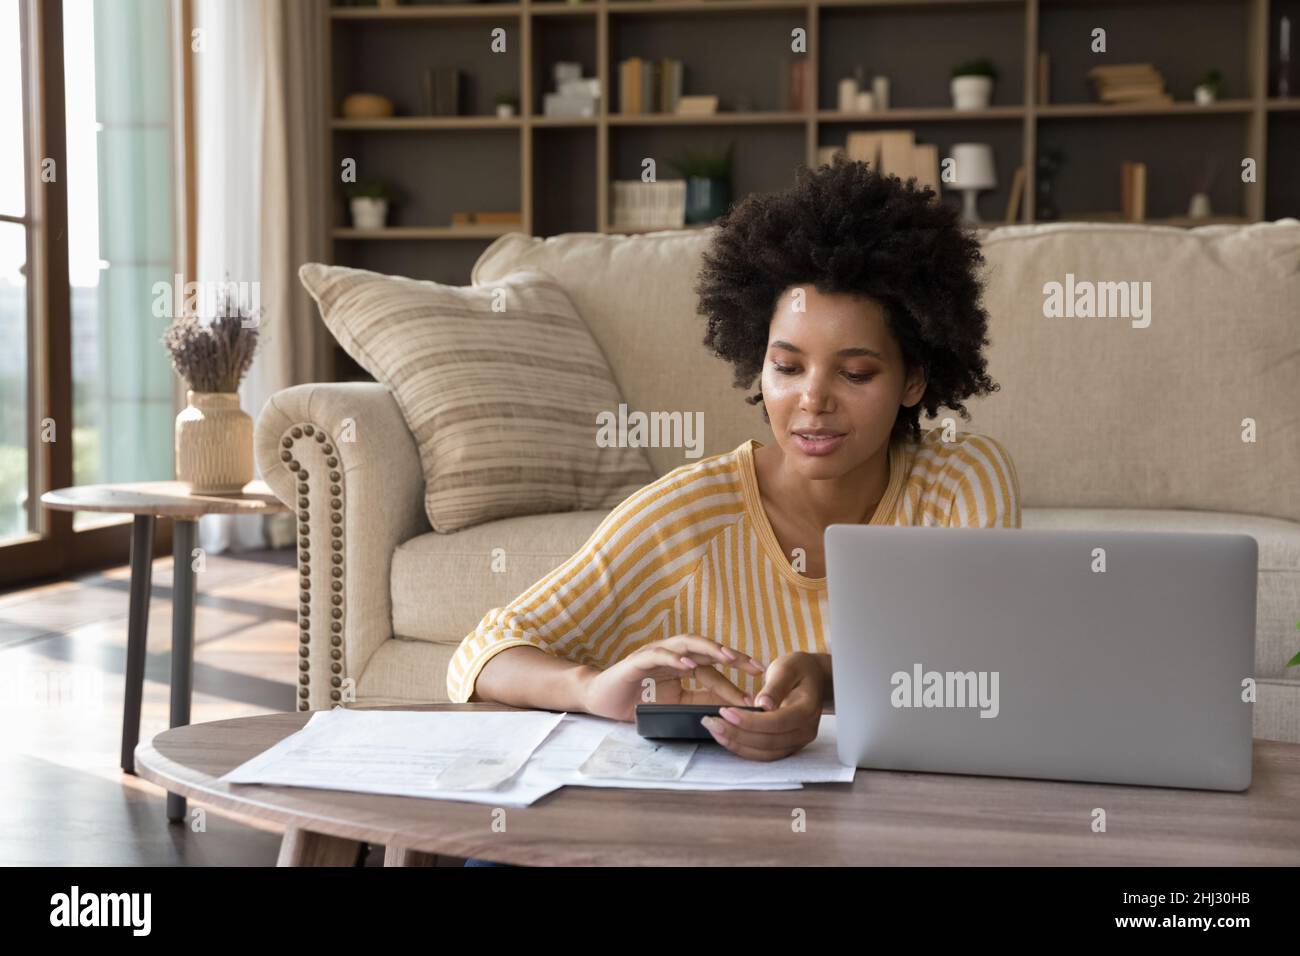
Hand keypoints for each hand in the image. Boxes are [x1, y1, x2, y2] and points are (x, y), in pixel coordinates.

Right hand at [580, 634, 766, 722]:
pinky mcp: (637, 661)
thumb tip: (734, 707)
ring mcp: (654, 654)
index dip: (737, 673)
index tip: (761, 683)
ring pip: (686, 644)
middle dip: (733, 656)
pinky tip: (690, 664)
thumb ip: (701, 702)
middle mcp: (672, 655)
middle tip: (757, 666)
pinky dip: (675, 658)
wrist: (600, 700)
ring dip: (709, 649)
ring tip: (729, 657)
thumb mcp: (676, 705)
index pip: (714, 666)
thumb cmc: (637, 701)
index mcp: (682, 665)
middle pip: (707, 649)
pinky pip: (659, 655)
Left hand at [699, 651, 824, 760]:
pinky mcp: (788, 746)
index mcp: (807, 709)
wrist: (813, 679)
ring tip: (713, 730)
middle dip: (737, 734)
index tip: (725, 711)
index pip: (777, 722)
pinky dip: (743, 748)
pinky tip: (725, 736)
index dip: (750, 721)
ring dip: (737, 744)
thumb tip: (763, 704)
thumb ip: (775, 686)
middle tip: (710, 722)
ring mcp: (798, 742)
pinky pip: (764, 754)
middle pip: (769, 742)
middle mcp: (805, 730)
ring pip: (765, 753)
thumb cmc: (798, 669)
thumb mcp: (787, 667)